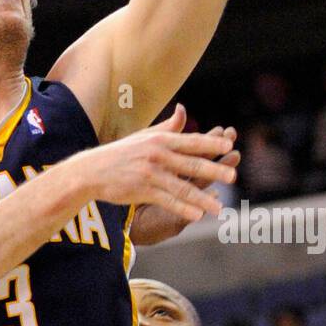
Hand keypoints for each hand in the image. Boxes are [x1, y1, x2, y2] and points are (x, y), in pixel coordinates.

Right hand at [130, 105, 240, 243]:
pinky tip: (197, 216)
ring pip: (182, 187)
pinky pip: (167, 201)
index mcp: (160, 140)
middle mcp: (157, 155)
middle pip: (191, 164)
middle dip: (214, 170)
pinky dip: (183, 209)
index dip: (210, 143)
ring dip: (202, 199)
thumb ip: (168, 127)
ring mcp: (150, 174)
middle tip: (233, 177)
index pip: (190, 141)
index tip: (228, 145)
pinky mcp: (142, 190)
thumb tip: (183, 109)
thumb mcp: (145, 136)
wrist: (91, 170)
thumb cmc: (121, 153)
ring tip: (219, 208)